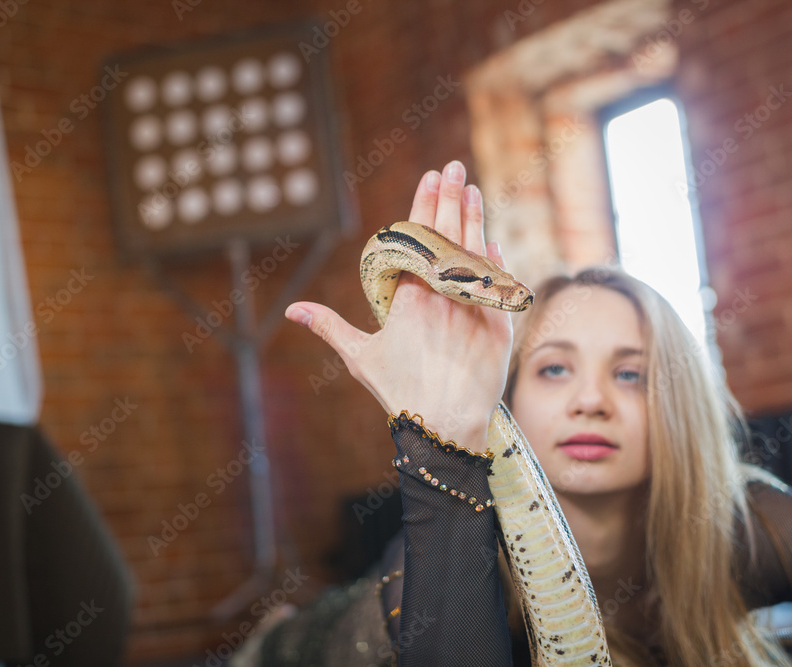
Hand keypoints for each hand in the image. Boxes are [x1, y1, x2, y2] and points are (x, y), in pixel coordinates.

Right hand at [285, 161, 511, 452]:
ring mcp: (474, 305)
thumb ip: (330, 327)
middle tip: (455, 167)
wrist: (446, 425)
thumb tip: (292, 310)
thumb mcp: (361, 358)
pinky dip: (494, 259)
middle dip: (452, 195)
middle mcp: (444, 292)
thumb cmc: (400, 393)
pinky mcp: (499, 322)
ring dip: (475, 216)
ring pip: (476, 250)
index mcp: (410, 295)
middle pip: (449, 233)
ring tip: (473, 190)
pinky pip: (496, 282)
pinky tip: (492, 240)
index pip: (419, 237)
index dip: (424, 204)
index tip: (431, 177)